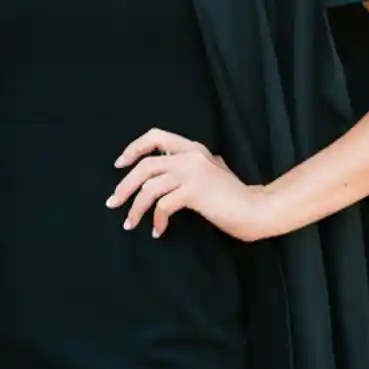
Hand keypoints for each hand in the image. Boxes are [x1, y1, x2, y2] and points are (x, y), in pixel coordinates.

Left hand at [106, 128, 272, 241]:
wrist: (255, 209)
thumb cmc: (234, 195)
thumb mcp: (214, 171)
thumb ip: (195, 166)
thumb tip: (170, 174)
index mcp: (193, 148)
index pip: (155, 136)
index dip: (133, 149)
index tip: (119, 165)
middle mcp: (190, 155)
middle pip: (144, 165)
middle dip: (124, 185)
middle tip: (114, 203)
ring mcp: (192, 172)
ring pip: (149, 187)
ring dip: (135, 208)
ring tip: (130, 223)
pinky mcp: (194, 191)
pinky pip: (163, 205)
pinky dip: (157, 220)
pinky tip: (159, 231)